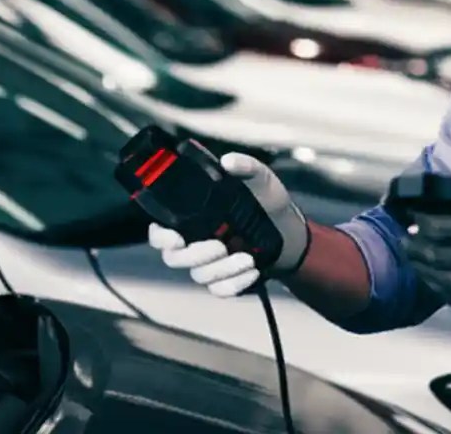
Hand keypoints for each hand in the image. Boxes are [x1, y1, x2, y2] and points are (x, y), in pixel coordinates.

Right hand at [147, 153, 309, 296]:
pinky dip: (234, 284)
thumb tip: (228, 161)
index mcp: (193, 217)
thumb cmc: (267, 201)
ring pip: (199, 275)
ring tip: (248, 258)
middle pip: (174, 259)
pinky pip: (220, 290)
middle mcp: (195, 242)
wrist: (290, 230)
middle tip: (220, 246)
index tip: (176, 238)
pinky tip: (253, 271)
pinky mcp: (225, 280)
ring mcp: (209, 264)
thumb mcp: (261, 179)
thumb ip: (246, 166)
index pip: (160, 231)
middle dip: (195, 255)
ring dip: (222, 270)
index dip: (160, 237)